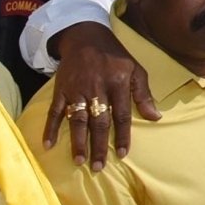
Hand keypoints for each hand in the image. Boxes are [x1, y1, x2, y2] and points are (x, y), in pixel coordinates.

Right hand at [37, 22, 155, 170]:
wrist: (86, 37)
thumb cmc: (115, 57)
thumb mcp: (136, 69)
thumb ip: (144, 94)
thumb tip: (156, 117)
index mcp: (118, 84)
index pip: (121, 115)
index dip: (122, 135)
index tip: (122, 154)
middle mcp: (97, 88)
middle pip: (98, 121)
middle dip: (98, 146)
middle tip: (98, 167)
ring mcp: (76, 90)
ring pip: (78, 119)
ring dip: (78, 141)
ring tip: (79, 161)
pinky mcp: (61, 90)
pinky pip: (54, 111)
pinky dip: (50, 128)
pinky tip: (48, 145)